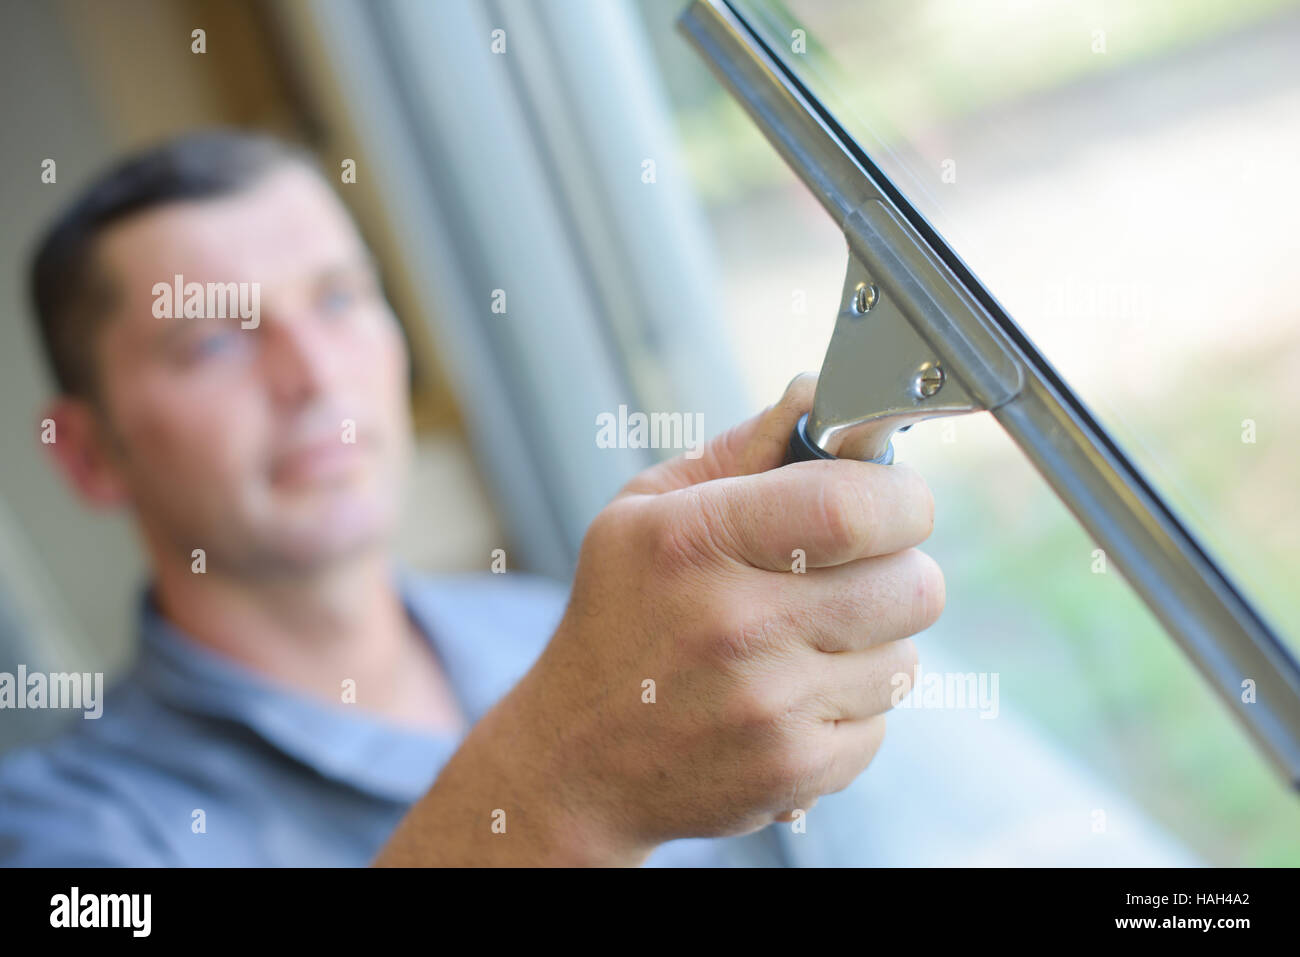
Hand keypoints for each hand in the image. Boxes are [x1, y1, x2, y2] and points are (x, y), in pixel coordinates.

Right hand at [521, 373, 943, 856]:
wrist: (576, 759)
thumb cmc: (618, 618)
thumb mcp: (644, 512)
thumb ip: (740, 450)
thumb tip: (815, 395)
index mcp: (699, 542)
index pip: (856, 508)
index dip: (899, 497)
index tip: (890, 501)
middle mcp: (739, 625)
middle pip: (913, 585)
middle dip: (896, 570)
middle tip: (849, 572)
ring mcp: (772, 706)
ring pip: (907, 656)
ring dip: (871, 643)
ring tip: (803, 642)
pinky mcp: (797, 769)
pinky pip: (882, 720)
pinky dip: (849, 707)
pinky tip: (791, 697)